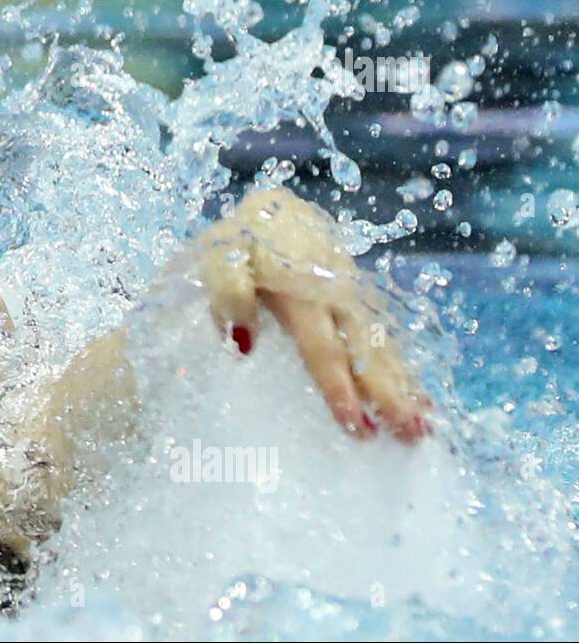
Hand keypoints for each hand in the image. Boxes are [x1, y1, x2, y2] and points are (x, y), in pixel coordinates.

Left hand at [196, 187, 429, 441]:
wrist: (269, 208)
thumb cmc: (237, 242)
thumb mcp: (218, 261)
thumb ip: (229, 296)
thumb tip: (243, 343)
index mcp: (300, 288)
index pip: (323, 346)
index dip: (339, 386)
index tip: (356, 426)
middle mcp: (336, 292)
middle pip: (366, 348)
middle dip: (389, 394)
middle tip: (413, 435)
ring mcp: (354, 292)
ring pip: (381, 342)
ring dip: (403, 384)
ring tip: (423, 425)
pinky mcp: (360, 295)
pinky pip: (383, 333)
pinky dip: (400, 365)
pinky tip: (419, 395)